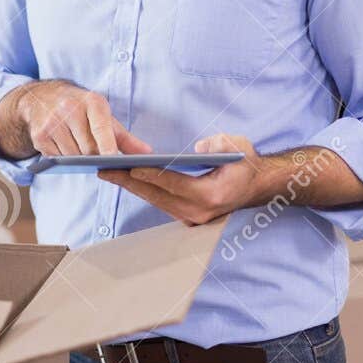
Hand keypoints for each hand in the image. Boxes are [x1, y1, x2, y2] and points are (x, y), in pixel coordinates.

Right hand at [19, 80, 147, 156]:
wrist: (43, 98)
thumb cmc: (81, 109)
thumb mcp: (104, 116)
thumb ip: (126, 138)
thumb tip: (148, 155)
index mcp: (92, 101)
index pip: (101, 126)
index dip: (106, 144)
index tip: (111, 158)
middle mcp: (69, 109)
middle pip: (88, 148)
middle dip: (95, 156)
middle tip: (97, 154)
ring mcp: (52, 122)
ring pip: (73, 156)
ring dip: (79, 159)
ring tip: (78, 146)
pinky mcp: (39, 136)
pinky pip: (57, 158)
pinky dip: (63, 158)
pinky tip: (63, 146)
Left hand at [99, 134, 265, 225]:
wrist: (257, 186)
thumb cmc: (245, 163)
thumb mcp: (238, 145)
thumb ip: (217, 144)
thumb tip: (196, 150)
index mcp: (212, 195)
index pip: (174, 184)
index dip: (150, 174)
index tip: (129, 167)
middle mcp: (200, 212)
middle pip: (157, 196)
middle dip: (129, 182)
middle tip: (105, 170)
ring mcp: (194, 219)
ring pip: (156, 201)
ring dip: (132, 187)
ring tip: (109, 173)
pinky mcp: (189, 218)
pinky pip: (161, 204)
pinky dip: (144, 191)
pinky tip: (127, 180)